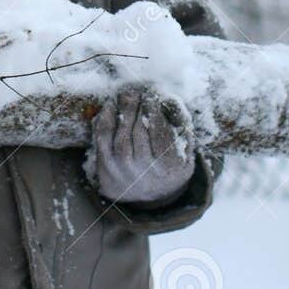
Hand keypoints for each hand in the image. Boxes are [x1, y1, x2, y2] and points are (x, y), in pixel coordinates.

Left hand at [88, 85, 196, 205]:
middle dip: (137, 109)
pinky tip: (111, 106)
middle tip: (137, 92)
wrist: (151, 196)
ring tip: (127, 95)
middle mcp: (145, 173)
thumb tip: (167, 98)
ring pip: (120, 137)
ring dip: (123, 112)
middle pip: (139, 133)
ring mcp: (123, 173)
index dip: (154, 112)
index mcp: (169, 167)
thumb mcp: (186, 149)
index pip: (159, 134)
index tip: (151, 96)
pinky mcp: (106, 170)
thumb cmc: (171, 164)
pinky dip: (105, 121)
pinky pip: (102, 142)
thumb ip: (180, 124)